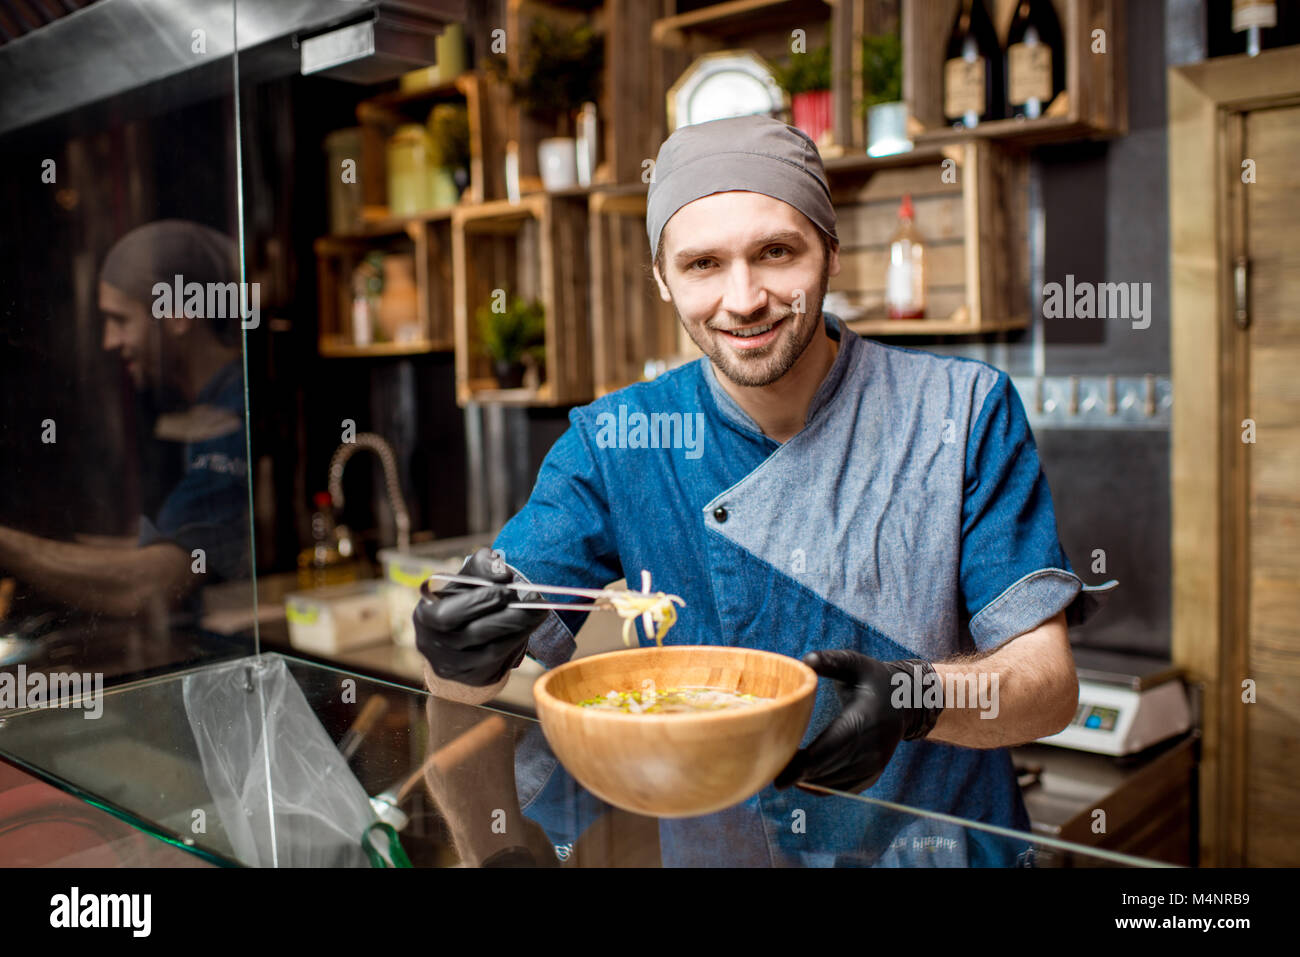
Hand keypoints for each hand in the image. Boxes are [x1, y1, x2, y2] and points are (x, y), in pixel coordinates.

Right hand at [414, 547, 546, 686]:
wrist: (453, 640)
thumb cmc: (462, 600)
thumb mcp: (466, 578)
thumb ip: (482, 566)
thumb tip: (502, 572)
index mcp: (425, 615)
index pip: (448, 613)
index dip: (480, 599)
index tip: (507, 583)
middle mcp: (433, 645)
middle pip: (474, 633)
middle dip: (508, 614)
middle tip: (532, 597)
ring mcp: (452, 665)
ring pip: (492, 649)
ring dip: (521, 627)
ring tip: (539, 609)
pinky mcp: (472, 676)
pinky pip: (500, 660)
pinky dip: (518, 640)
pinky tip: (529, 625)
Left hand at [774, 650, 942, 792]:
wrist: (906, 703)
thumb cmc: (873, 679)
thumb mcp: (855, 664)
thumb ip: (832, 660)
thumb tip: (806, 661)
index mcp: (864, 720)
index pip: (830, 748)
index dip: (803, 765)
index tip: (778, 774)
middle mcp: (871, 749)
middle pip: (825, 770)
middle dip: (794, 773)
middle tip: (765, 768)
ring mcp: (872, 766)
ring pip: (830, 783)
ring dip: (803, 781)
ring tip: (778, 769)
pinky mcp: (869, 777)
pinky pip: (838, 790)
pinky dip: (816, 787)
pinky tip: (798, 778)